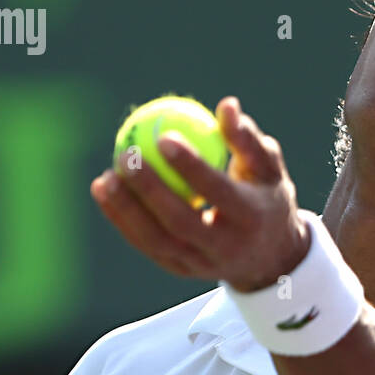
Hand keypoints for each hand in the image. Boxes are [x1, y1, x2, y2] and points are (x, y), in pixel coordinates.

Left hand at [90, 96, 310, 291]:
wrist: (270, 257)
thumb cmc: (267, 198)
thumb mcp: (269, 168)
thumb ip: (247, 139)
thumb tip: (226, 105)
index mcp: (251, 218)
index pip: (217, 192)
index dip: (191, 166)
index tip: (165, 136)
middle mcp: (225, 248)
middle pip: (181, 221)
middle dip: (149, 189)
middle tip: (127, 155)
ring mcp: (200, 264)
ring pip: (156, 240)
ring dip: (126, 210)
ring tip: (106, 177)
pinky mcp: (180, 270)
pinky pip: (145, 244)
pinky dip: (122, 219)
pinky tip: (104, 191)